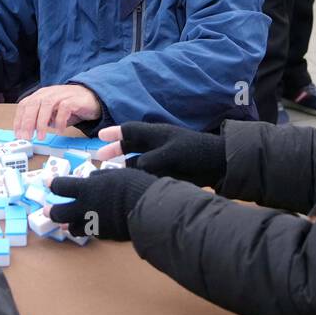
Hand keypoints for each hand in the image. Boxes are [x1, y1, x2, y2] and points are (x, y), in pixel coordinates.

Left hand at [12, 84, 100, 139]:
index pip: (25, 105)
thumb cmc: (70, 106)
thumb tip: (29, 132)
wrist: (92, 97)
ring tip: (41, 136)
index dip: (19, 119)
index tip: (18, 134)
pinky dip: (60, 121)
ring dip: (41, 122)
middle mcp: (49, 93)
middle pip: (33, 104)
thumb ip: (41, 119)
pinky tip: (59, 130)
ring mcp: (61, 95)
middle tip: (27, 137)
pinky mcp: (73, 99)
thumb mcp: (51, 113)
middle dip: (28, 122)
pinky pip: (64, 108)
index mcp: (41, 95)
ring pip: (46, 105)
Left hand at [44, 169, 158, 241]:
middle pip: (59, 212)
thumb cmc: (134, 186)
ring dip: (67, 224)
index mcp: (87, 188)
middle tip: (46, 210)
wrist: (148, 210)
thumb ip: (99, 176)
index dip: (52, 184)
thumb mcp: (116, 174)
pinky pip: (90, 233)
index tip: (48, 183)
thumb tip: (90, 178)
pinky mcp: (104, 235)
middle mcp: (85, 207)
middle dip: (51, 211)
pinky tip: (89, 226)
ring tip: (64, 223)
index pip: (61, 187)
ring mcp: (93, 223)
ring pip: (72, 228)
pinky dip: (87, 229)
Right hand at [93, 122, 225, 187]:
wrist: (216, 165)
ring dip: (124, 166)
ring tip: (109, 174)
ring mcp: (159, 159)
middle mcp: (154, 145)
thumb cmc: (193, 152)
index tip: (100, 135)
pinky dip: (136, 176)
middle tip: (99, 157)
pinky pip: (146, 173)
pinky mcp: (164, 172)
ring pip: (136, 161)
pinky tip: (128, 184)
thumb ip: (149, 160)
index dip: (115, 132)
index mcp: (155, 134)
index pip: (131, 130)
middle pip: (129, 145)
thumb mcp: (170, 153)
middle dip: (114, 150)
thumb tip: (131, 169)